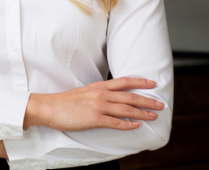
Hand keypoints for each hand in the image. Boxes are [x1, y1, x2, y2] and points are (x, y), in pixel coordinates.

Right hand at [25, 77, 164, 130]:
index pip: (124, 81)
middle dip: (147, 100)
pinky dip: (128, 124)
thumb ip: (98, 94)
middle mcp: (101, 94)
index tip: (153, 83)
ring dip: (142, 113)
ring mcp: (98, 106)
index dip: (140, 82)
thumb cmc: (64, 101)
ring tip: (154, 116)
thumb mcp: (84, 93)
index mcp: (99, 87)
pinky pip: (115, 122)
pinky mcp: (94, 119)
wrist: (48, 107)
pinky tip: (136, 126)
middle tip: (160, 104)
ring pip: (126, 109)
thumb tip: (111, 98)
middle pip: (130, 96)